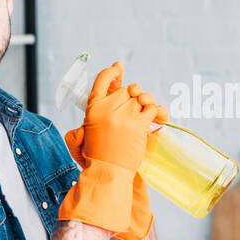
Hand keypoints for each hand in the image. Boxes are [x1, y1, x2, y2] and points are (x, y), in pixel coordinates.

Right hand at [63, 73, 167, 239]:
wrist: (107, 172)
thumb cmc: (96, 156)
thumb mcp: (85, 131)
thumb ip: (93, 111)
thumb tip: (106, 91)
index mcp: (93, 109)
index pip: (102, 80)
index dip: (112, 72)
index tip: (118, 67)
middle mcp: (108, 107)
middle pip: (126, 90)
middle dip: (131, 98)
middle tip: (131, 112)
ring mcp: (124, 114)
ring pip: (141, 97)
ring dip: (145, 104)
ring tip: (142, 115)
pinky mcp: (139, 123)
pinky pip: (152, 108)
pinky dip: (155, 113)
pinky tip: (153, 120)